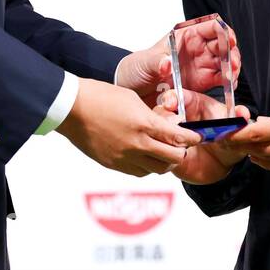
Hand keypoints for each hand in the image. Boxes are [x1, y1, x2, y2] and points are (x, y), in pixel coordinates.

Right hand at [58, 78, 200, 176]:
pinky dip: (147, 167)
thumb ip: (151, 116)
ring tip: (166, 155)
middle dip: (181, 153)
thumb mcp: (133, 99)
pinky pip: (138, 172)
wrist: (73, 108)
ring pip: (156, 170)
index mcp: (144, 124)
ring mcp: (124, 157)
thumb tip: (165, 126)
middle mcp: (137, 144)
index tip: (196, 137)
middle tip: (183, 147)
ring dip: (165, 163)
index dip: (191, 139)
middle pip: (171, 158)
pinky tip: (147, 159)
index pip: (177, 137)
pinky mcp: (112, 164)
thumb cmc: (101, 96)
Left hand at [115, 16, 241, 108]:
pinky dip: (228, 83)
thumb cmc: (137, 68)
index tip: (229, 40)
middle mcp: (197, 49)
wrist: (132, 90)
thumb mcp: (144, 63)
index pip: (211, 27)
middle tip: (233, 64)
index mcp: (185, 36)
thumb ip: (156, 62)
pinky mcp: (203, 84)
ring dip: (233, 68)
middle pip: (223, 45)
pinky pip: (221, 81)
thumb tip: (166, 63)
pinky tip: (228, 87)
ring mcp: (201, 66)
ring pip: (226, 62)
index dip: (223, 31)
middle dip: (232, 52)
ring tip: (231, 77)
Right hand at [153, 89, 251, 185]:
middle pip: (159, 111)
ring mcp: (168, 134)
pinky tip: (180, 157)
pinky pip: (156, 152)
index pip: (175, 95)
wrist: (222, 163)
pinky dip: (164, 154)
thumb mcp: (234, 126)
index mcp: (191, 103)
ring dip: (165, 137)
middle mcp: (176, 116)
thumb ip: (237, 118)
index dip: (171, 98)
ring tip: (183, 146)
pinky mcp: (164, 152)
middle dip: (164, 118)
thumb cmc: (226, 137)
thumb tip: (243, 114)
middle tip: (175, 125)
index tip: (171, 102)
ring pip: (155, 131)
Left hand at [226, 97, 269, 180]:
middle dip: (239, 144)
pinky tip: (260, 155)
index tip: (223, 132)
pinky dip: (265, 161)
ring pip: (264, 160)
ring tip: (243, 144)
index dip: (235, 135)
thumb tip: (264, 123)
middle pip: (254, 149)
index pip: (254, 134)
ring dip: (252, 152)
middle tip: (226, 138)